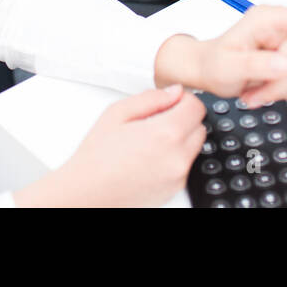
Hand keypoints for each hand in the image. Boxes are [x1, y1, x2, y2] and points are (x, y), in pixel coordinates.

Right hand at [12, 85, 206, 206]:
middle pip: (199, 127)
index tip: (169, 102)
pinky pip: (185, 165)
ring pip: (194, 147)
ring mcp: (178, 176)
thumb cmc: (96, 156)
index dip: (183, 99)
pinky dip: (174, 158)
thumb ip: (151, 98)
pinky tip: (149, 158)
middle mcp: (178, 157)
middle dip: (183, 119)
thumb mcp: (117, 113)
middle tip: (156, 121)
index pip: (196, 106)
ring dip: (181, 139)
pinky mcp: (175, 189)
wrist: (87, 194)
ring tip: (150, 141)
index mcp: (166, 133)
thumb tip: (175, 92)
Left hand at [154, 5, 286, 107]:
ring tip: (255, 92)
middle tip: (253, 94)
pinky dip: (286, 93)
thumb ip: (256, 64)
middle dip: (279, 84)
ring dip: (281, 91)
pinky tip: (265, 91)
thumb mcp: (227, 66)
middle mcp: (281, 28)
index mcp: (265, 19)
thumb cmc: (214, 63)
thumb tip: (285, 64)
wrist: (209, 71)